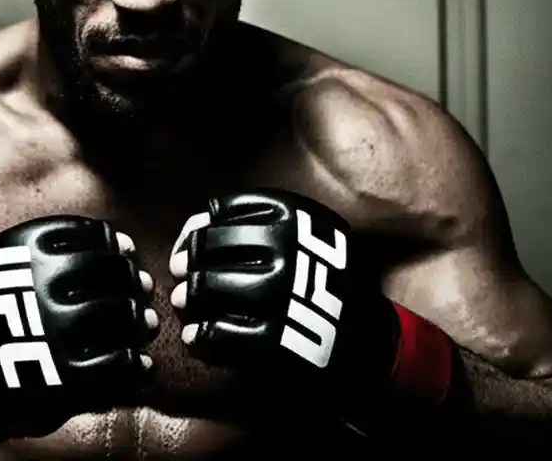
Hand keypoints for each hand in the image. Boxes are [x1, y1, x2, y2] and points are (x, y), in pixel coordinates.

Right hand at [0, 215, 157, 449]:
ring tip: (145, 322)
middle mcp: (37, 287)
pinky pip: (119, 364)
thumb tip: (125, 247)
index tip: (122, 252)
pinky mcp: (62, 377)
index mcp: (22, 251)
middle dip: (131, 279)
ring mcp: (51, 332)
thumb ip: (63, 247)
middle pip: (112, 273)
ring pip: (121, 314)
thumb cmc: (4, 307)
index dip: (113, 243)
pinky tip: (140, 362)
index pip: (89, 234)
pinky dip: (137, 364)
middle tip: (139, 286)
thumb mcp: (14, 261)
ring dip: (140, 318)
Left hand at [167, 189, 399, 414]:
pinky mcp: (281, 340)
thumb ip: (244, 223)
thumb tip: (192, 227)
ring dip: (191, 297)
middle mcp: (291, 249)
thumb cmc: (319, 276)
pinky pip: (220, 333)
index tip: (197, 248)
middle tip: (185, 277)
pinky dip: (201, 336)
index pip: (226, 210)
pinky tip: (197, 336)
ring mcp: (286, 295)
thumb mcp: (298, 234)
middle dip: (191, 264)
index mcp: (297, 215)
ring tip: (186, 304)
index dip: (201, 231)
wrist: (366, 336)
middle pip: (212, 248)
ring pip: (212, 287)